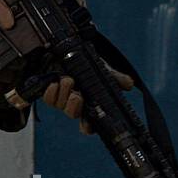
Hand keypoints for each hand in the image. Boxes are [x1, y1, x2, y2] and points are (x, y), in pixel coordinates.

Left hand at [5, 64, 134, 134]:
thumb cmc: (85, 63)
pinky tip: (54, 82)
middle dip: (75, 106)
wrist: (65, 51)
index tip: (87, 125)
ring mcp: (60, 98)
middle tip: (78, 95)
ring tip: (68, 80)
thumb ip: (115, 77)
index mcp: (89, 103)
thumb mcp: (102, 69)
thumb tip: (129, 84)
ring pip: (60, 105)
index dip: (88, 127)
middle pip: (73, 114)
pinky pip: (48, 98)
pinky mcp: (48, 92)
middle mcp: (74, 103)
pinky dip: (51, 91)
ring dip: (64, 93)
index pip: (89, 123)